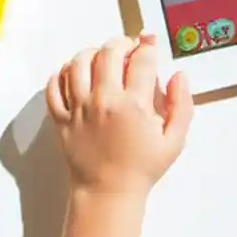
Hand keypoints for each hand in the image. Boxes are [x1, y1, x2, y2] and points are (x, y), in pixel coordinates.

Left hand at [46, 35, 192, 198]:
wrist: (108, 193)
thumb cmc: (142, 168)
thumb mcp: (175, 140)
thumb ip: (182, 104)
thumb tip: (179, 75)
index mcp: (134, 105)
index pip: (142, 60)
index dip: (148, 47)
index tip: (149, 47)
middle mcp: (104, 101)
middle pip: (109, 53)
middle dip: (122, 43)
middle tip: (128, 48)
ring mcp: (79, 108)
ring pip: (79, 62)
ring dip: (93, 52)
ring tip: (102, 57)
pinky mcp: (61, 118)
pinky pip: (54, 85)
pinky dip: (63, 72)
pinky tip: (76, 72)